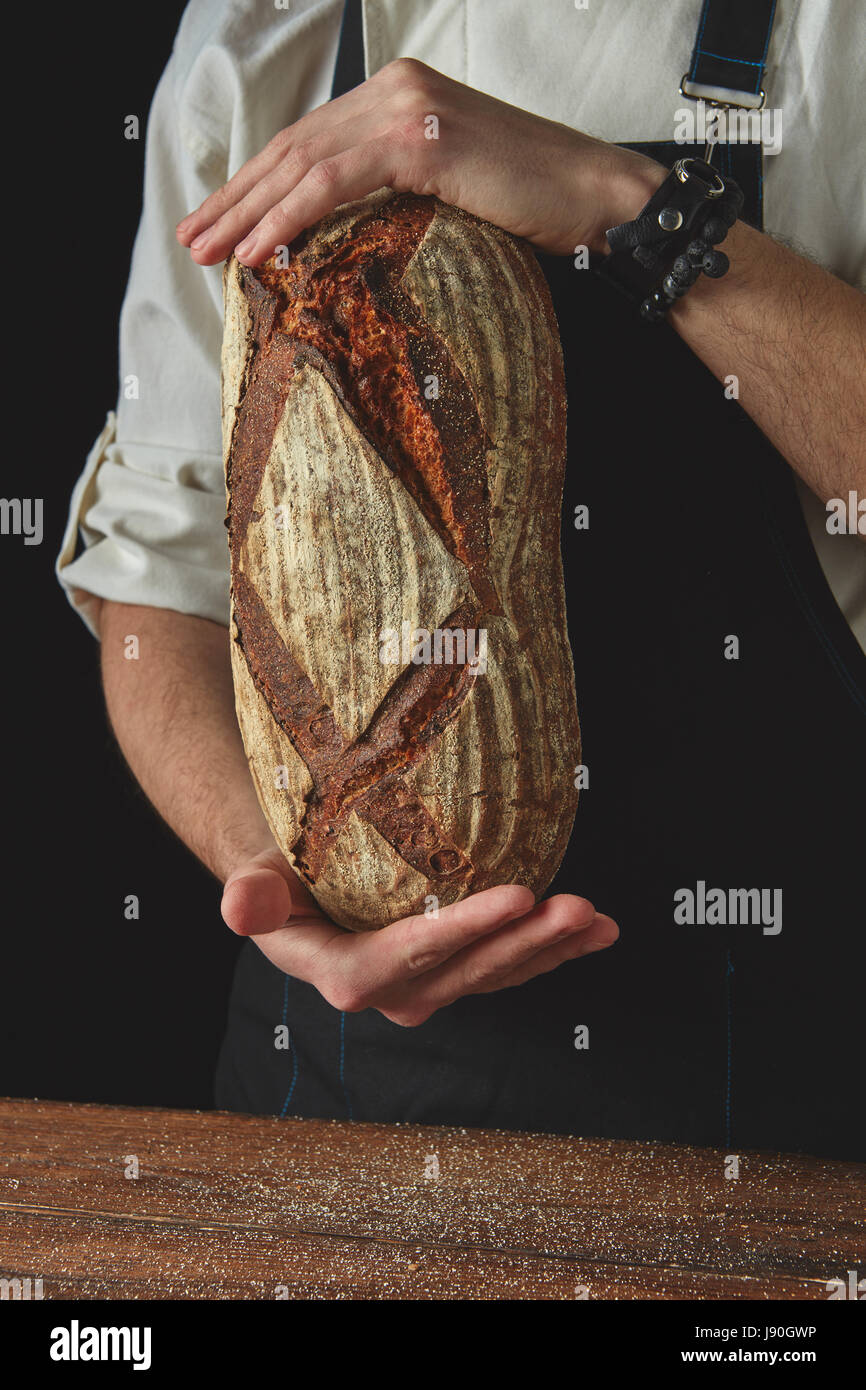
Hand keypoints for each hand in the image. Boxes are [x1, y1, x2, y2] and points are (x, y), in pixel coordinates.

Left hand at [176, 58, 663, 264]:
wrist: (597, 195)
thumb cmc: (534, 203)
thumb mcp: (451, 188)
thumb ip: (394, 188)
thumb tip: (341, 230)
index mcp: (396, 95)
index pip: (308, 141)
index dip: (254, 184)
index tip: (218, 222)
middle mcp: (393, 88)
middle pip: (292, 146)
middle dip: (235, 197)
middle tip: (191, 239)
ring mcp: (405, 107)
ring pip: (302, 162)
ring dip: (247, 211)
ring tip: (207, 252)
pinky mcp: (420, 139)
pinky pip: (334, 181)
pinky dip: (290, 216)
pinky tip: (258, 248)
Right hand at [222, 847, 617, 1027]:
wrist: (297, 885)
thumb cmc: (279, 871)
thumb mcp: (258, 877)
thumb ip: (252, 894)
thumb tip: (234, 907)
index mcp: (345, 973)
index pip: (412, 953)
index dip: (465, 928)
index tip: (516, 895)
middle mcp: (393, 992)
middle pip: (469, 970)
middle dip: (526, 941)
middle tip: (577, 907)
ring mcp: (429, 988)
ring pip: (497, 973)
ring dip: (550, 949)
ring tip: (596, 919)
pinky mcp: (455, 972)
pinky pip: (507, 967)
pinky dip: (552, 950)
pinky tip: (595, 932)